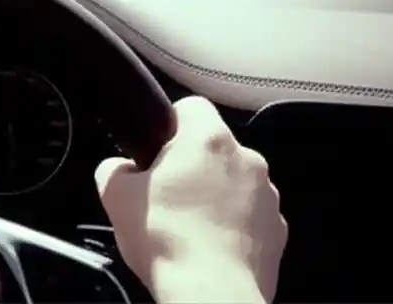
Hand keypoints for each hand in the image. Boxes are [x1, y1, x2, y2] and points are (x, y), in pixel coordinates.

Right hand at [95, 96, 285, 302]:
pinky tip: (209, 246)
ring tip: (188, 226)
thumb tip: (118, 168)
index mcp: (208, 140)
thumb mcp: (115, 195)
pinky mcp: (278, 230)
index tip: (157, 148)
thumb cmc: (167, 241)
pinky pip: (251, 217)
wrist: (209, 293)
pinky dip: (233, 226)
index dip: (169, 124)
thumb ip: (114, 168)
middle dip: (192, 166)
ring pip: (235, 183)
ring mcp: (267, 196)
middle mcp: (246, 160)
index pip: (190, 106)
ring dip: (215, 196)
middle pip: (214, 148)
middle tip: (166, 194)